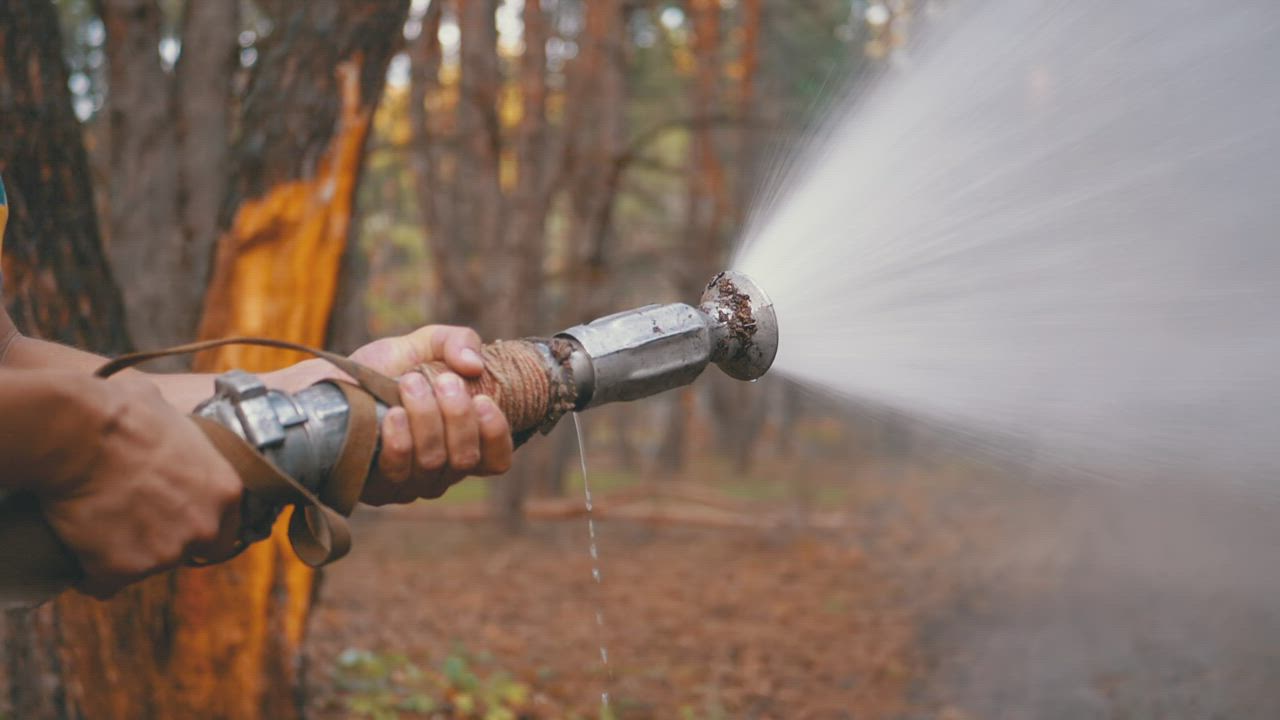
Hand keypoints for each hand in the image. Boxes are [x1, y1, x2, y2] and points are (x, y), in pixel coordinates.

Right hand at [34, 373, 242, 597]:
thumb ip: (184, 440)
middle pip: (188, 551)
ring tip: (97, 524)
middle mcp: (205, 527)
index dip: (195, 522)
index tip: (171, 517)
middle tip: (132, 522)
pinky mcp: (123, 570)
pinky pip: (104, 582)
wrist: (78, 433)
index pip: (225, 526)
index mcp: (226, 491)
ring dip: (125, 554)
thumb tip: (172, 427)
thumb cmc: (123, 414)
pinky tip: (78, 548)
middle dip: (165, 543)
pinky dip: (90, 571)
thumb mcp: (172, 418)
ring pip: (146, 568)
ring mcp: (165, 553)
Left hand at [273, 326, 513, 503]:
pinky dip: (401, 441)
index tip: (483, 400)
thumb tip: (473, 365)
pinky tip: (393, 414)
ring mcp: (409, 483)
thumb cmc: (382, 368)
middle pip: (465, 458)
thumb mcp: (422, 344)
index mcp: (459, 443)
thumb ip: (456, 342)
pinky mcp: (376, 488)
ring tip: (411, 383)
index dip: (496, 434)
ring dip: (427, 419)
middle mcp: (439, 471)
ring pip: (434, 464)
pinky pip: (399, 472)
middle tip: (443, 380)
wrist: (328, 385)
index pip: (496, 460)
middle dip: (457, 415)